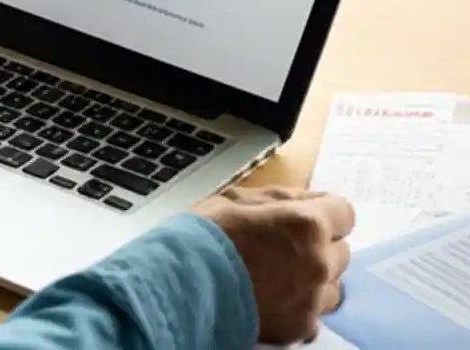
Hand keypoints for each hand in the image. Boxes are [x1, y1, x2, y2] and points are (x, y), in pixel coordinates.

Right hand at [195, 186, 354, 344]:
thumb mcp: (236, 199)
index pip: (345, 214)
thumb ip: (280, 198)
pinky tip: (272, 300)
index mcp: (306, 223)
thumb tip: (308, 200)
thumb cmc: (202, 236)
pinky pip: (314, 316)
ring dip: (313, 281)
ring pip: (332, 287)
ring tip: (278, 278)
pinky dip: (298, 309)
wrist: (179, 284)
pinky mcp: (300, 327)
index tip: (308, 219)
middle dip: (319, 248)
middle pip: (341, 251)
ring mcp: (312, 298)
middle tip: (285, 249)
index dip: (325, 214)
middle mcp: (318, 261)